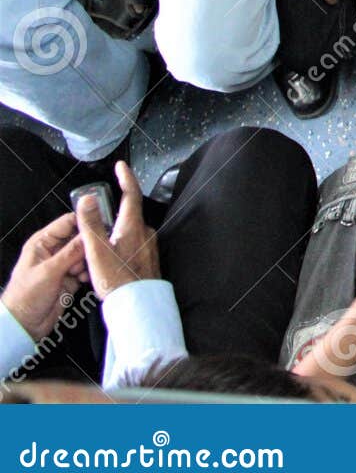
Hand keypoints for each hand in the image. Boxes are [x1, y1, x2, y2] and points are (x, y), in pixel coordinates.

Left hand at [0, 213, 86, 341]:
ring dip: (89, 261)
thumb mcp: (50, 271)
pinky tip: (84, 279)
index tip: (102, 226)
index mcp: (43, 242)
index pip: (68, 222)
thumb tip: (90, 233)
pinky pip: (86, 268)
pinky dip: (89, 272)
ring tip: (83, 271)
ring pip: (86, 254)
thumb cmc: (27, 296)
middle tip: (97, 252)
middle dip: (89, 245)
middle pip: (80, 238)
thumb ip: (71, 251)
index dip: (85, 221)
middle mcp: (54, 250)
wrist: (25, 325)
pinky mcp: (71, 278)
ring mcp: (63, 264)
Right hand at [78, 162, 159, 298]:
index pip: (131, 194)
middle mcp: (145, 233)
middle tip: (91, 226)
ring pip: (127, 232)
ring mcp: (149, 246)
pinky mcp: (148, 259)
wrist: (138, 306)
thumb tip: (89, 198)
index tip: (121, 166)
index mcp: (133, 226)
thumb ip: (91, 224)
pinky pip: (131, 246)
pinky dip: (118, 248)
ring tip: (95, 253)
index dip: (126, 177)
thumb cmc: (117, 280)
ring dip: (111, 236)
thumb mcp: (97, 250)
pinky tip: (107, 263)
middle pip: (126, 214)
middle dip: (109, 216)